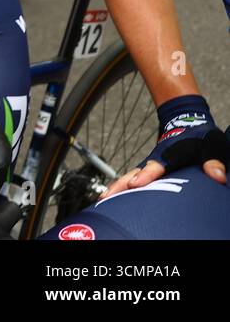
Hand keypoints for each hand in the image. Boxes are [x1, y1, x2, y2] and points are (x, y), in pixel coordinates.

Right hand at [103, 95, 229, 196]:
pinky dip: (121, 187)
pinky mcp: (147, 170)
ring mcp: (149, 164)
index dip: (147, 174)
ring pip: (130, 176)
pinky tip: (110, 197)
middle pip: (136, 172)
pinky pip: (132, 180)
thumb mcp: (212, 147)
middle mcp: (156, 159)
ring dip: (117, 187)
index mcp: (172, 154)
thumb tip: (217, 175)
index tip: (135, 183)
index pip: (158, 165)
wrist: (185, 121)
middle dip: (122, 184)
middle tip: (108, 195)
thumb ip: (213, 161)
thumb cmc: (200, 137)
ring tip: (103, 199)